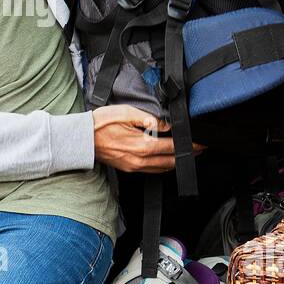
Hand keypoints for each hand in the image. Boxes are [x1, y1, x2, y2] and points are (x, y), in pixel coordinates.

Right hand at [91, 105, 205, 172]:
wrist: (82, 138)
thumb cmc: (102, 123)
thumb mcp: (127, 113)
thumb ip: (150, 120)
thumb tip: (167, 125)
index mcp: (142, 145)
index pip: (173, 147)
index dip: (189, 146)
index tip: (201, 143)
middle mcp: (140, 160)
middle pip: (171, 162)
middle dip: (187, 156)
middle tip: (200, 150)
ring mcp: (134, 166)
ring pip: (162, 168)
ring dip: (176, 162)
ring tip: (187, 154)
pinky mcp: (129, 168)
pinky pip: (152, 170)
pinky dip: (163, 165)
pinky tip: (167, 159)